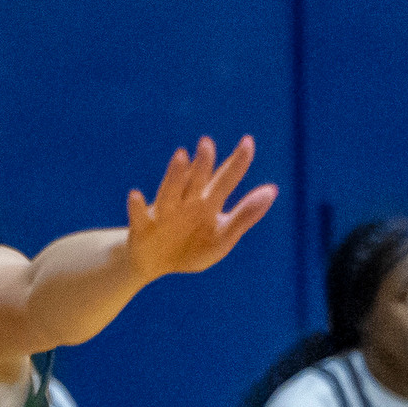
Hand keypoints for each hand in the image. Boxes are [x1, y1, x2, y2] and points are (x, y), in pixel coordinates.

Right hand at [124, 136, 276, 281]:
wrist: (154, 264)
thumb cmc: (193, 247)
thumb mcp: (224, 236)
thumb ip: (246, 215)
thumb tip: (272, 190)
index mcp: (208, 202)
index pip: (225, 178)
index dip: (237, 162)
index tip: (248, 142)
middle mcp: (186, 201)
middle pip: (197, 180)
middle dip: (203, 163)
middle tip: (208, 143)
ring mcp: (164, 212)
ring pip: (170, 191)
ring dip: (175, 174)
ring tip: (181, 156)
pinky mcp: (143, 227)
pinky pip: (139, 216)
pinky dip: (136, 206)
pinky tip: (135, 195)